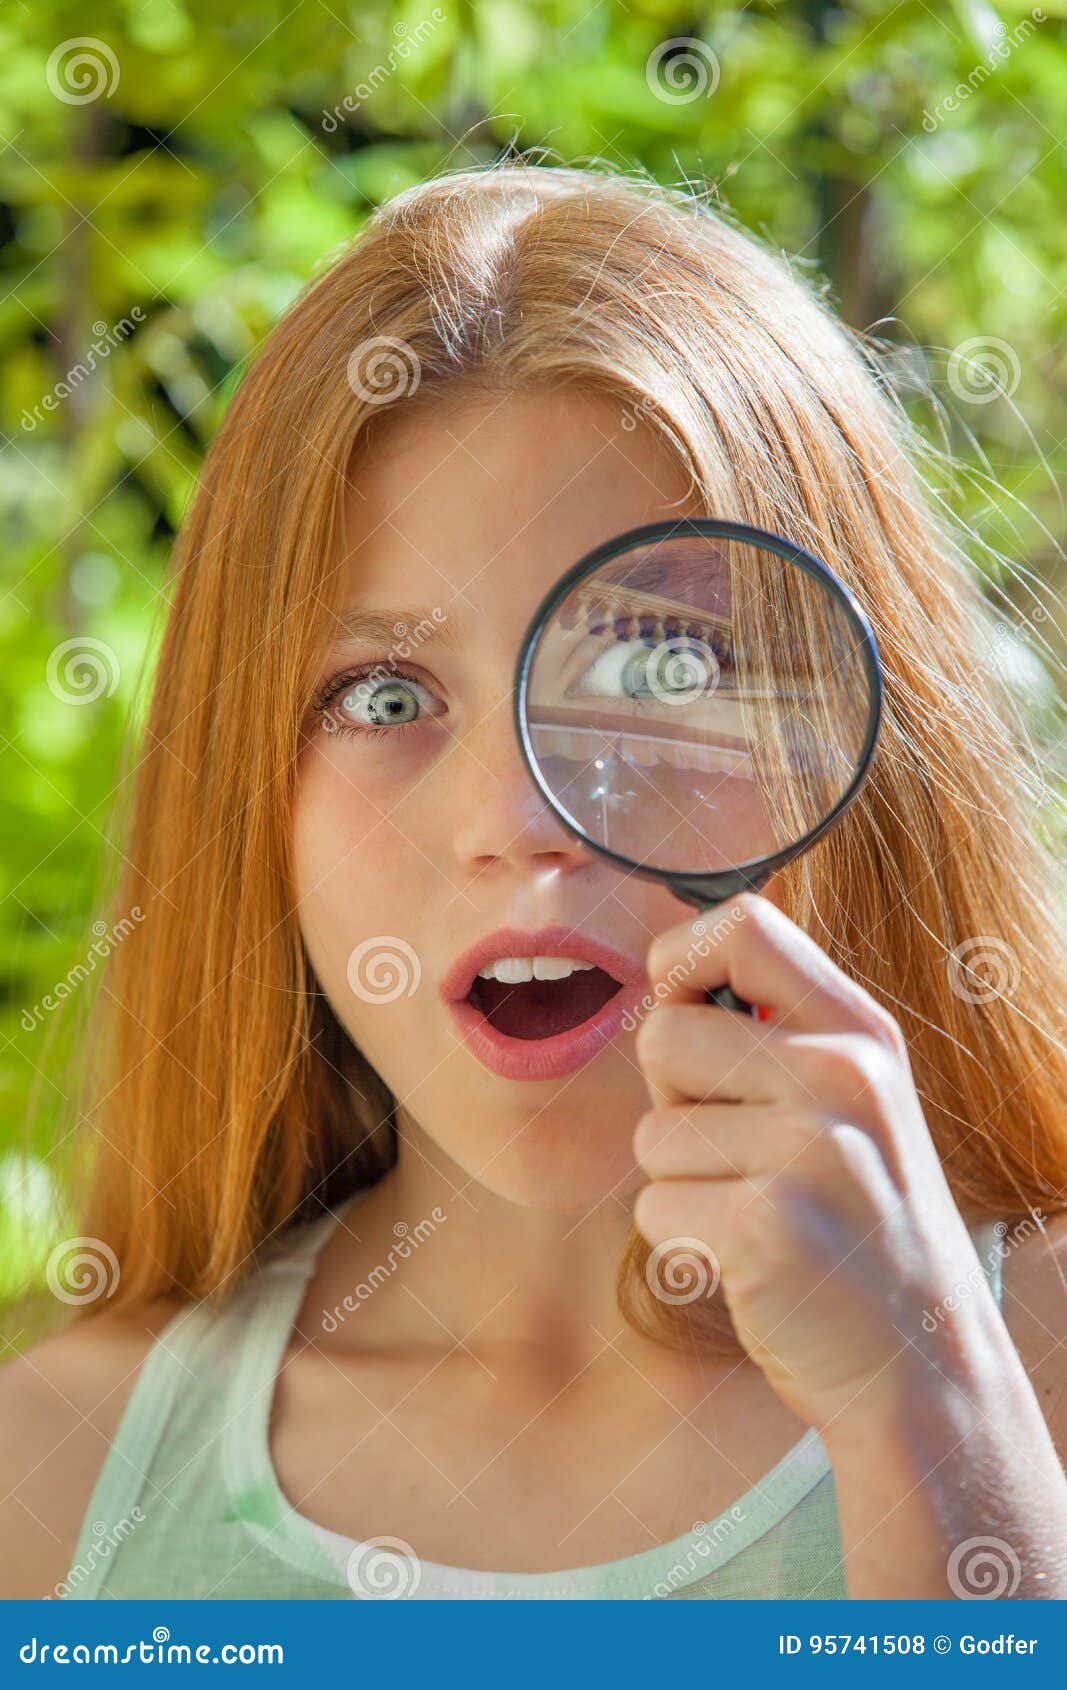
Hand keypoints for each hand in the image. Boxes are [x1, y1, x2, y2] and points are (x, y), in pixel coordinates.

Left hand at [631, 894, 1004, 1435]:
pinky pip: (653, 1204)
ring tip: (756, 1212)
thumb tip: (669, 970)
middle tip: (737, 1155)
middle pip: (666, 1033)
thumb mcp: (855, 1104)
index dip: (682, 963)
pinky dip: (680, 1240)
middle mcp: (841, 1076)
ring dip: (680, 1181)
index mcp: (859, 1032)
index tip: (692, 1017)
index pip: (741, 924)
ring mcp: (808, 1150)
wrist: (923, 1367)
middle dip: (672, 1100)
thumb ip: (781, 1032)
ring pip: (652, 1132)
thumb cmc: (862, 1224)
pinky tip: (747, 1261)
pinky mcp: (766, 1225)